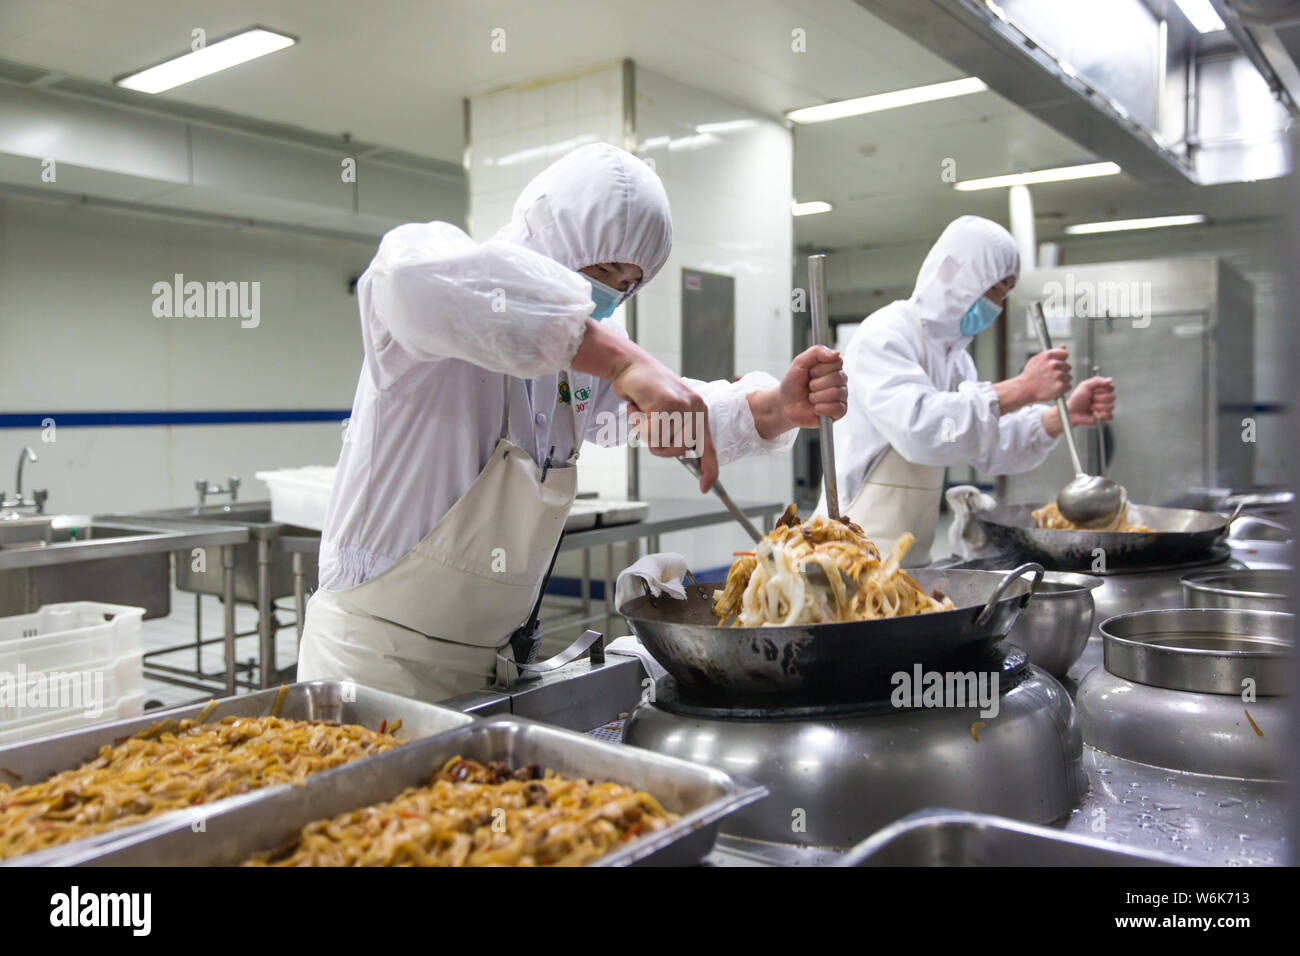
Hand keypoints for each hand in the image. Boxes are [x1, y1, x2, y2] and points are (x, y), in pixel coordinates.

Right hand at [612, 357, 717, 492]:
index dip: (709, 469)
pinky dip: (637, 424)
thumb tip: (681, 455)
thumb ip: (676, 431)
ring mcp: (682, 406)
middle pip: (679, 451)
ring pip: (661, 444)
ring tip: (642, 411)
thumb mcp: (667, 412)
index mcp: (699, 412)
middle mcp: (695, 409)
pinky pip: (650, 434)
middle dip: (659, 444)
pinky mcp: (666, 405)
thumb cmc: (646, 391)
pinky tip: (637, 406)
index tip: (705, 487)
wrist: (631, 365)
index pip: (708, 447)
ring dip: (644, 432)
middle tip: (648, 424)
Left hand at [776, 346, 847, 427]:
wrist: (785, 404)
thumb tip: (836, 353)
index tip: (810, 373)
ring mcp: (841, 396)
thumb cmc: (793, 384)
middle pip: (837, 378)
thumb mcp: (799, 362)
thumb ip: (816, 352)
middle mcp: (840, 381)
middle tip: (809, 387)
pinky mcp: (839, 412)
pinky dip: (821, 408)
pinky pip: (837, 408)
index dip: (819, 369)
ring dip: (817, 396)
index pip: (837, 362)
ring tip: (811, 397)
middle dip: (816, 383)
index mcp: (833, 367)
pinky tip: (815, 408)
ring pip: (836, 393)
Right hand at [1018, 346, 1071, 402]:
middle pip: (1068, 366)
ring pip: (1068, 377)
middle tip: (1051, 377)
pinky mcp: (1061, 386)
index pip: (1065, 354)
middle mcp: (1054, 364)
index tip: (1056, 365)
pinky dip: (1063, 389)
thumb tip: (1064, 346)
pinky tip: (1053, 389)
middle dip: (1062, 371)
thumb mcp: (1037, 359)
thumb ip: (1052, 352)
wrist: (1024, 390)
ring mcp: (1058, 375)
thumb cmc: (1030, 375)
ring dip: (1062, 380)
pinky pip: (1068, 386)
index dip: (1061, 360)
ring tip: (1050, 383)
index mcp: (1048, 356)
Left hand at [1065, 376, 1114, 425]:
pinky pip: (1110, 416)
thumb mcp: (1084, 385)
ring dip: (1098, 407)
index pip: (1111, 387)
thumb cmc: (1076, 399)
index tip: (1094, 391)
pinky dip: (1101, 415)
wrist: (1071, 412)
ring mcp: (1105, 408)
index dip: (1103, 390)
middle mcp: (1105, 399)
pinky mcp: (1104, 418)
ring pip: (1111, 406)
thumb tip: (1110, 380)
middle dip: (1100, 398)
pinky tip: (1094, 414)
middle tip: (1091, 400)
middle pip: (1113, 397)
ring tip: (1090, 407)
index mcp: (1101, 390)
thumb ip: (1097, 380)